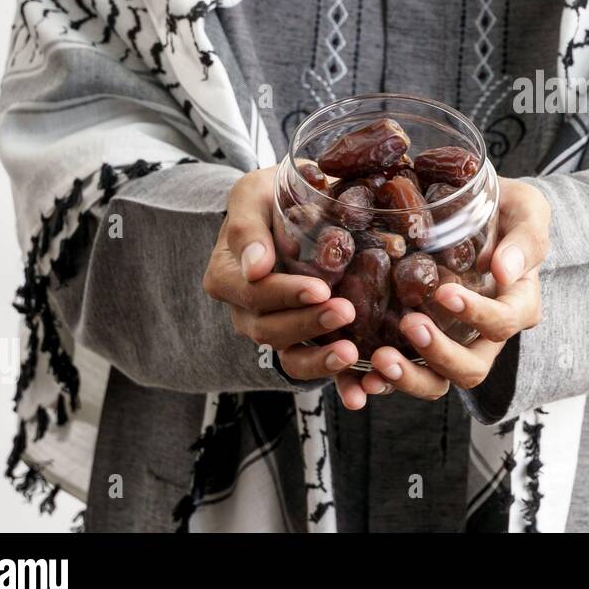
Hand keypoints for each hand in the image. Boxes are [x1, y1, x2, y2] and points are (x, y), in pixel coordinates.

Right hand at [203, 166, 367, 406]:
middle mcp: (246, 310)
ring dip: (320, 359)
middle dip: (308, 324)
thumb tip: (254, 266)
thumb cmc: (272, 195)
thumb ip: (248, 226)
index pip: (252, 293)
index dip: (284, 295)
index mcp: (227, 275)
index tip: (319, 289)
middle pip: (270, 328)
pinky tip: (360, 394)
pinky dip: (336, 382)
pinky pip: (315, 366)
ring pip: (289, 355)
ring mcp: (275, 328)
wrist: (296, 203)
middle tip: (345, 312)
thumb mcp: (253, 193)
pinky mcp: (304, 339)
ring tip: (352, 353)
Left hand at [353, 178, 548, 402]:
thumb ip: (525, 239)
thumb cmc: (507, 210)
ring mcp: (456, 344)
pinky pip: (409, 374)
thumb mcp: (527, 210)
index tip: (445, 293)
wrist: (477, 211)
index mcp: (518, 305)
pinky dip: (387, 382)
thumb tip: (503, 271)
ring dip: (410, 377)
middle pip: (472, 368)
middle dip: (440, 354)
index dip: (477, 314)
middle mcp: (488, 335)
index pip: (504, 322)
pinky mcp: (425, 344)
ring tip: (380, 359)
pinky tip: (364, 376)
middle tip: (409, 324)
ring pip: (439, 381)